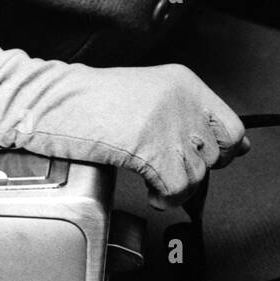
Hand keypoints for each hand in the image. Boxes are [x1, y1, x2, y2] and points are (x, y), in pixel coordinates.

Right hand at [0, 39, 248, 208]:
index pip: (232, 126)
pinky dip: (165, 197)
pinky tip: (149, 188)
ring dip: (176, 186)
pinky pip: (178, 188)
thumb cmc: (86, 102)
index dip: (226, 151)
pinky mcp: (151, 148)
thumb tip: (232, 146)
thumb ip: (186, 116)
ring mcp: (168, 123)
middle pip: (216, 155)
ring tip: (152, 178)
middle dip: (194, 171)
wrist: (47, 102)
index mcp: (185, 83)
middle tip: (168, 171)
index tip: (216, 162)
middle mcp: (182, 101)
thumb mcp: (148, 97)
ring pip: (197, 175)